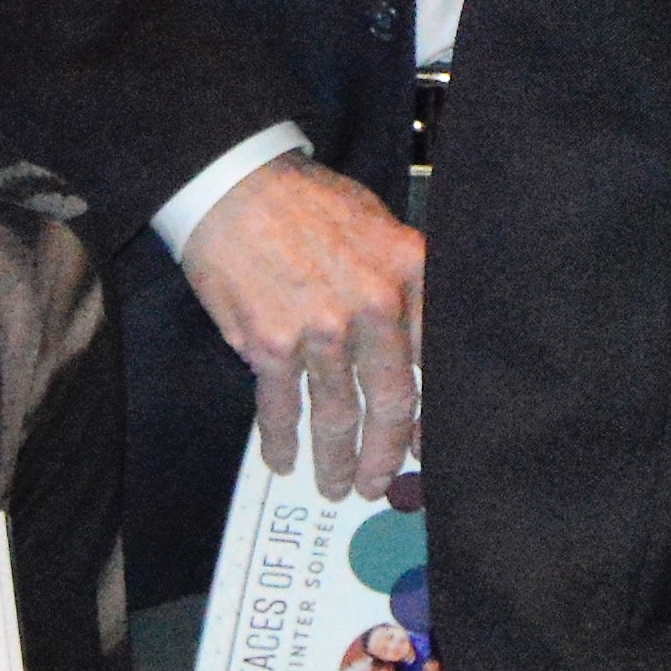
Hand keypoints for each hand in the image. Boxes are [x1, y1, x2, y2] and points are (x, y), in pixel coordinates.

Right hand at [174, 147, 422, 499]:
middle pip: (391, 400)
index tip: (427, 446)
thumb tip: (418, 341)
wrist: (234, 185)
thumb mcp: (377, 224)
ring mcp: (321, 331)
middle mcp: (372, 307)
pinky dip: (282, 440)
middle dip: (387, 452)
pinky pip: (280, 407)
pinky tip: (283, 461)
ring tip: (337, 485)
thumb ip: (403, 282)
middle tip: (381, 483)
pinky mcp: (270, 345)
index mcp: (409, 272)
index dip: (433, 413)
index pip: (436, 358)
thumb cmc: (307, 201)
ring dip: (336, 459)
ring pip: (336, 415)